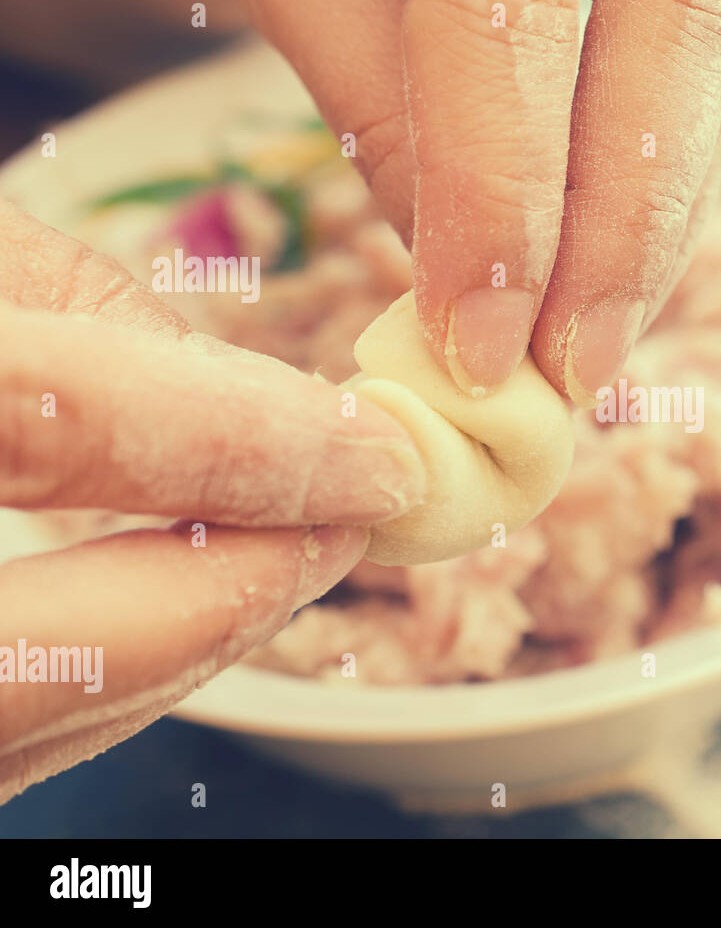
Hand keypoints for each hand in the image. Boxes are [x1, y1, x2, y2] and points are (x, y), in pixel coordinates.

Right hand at [0, 199, 426, 801]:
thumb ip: (68, 300)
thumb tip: (246, 392)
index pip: (49, 423)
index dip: (240, 442)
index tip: (374, 449)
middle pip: (40, 649)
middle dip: (235, 592)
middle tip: (356, 520)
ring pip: (19, 732)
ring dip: (186, 650)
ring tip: (292, 558)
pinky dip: (96, 686)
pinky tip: (172, 609)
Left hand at [233, 0, 720, 402]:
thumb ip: (384, 108)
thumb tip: (460, 290)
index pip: (511, 29)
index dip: (499, 204)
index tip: (478, 350)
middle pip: (674, 47)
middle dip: (623, 242)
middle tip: (568, 376)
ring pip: (717, 64)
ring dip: (660, 231)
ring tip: (593, 347)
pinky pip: (717, 69)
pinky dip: (671, 185)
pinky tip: (623, 270)